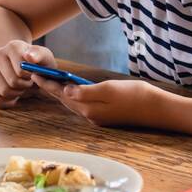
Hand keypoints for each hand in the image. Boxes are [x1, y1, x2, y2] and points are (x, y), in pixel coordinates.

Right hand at [0, 40, 54, 107]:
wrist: (24, 64)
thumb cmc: (37, 63)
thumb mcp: (44, 57)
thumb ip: (40, 55)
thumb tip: (29, 57)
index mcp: (13, 46)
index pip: (21, 70)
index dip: (30, 77)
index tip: (34, 74)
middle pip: (13, 82)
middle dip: (25, 86)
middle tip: (30, 82)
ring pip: (4, 91)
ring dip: (17, 94)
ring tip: (23, 87)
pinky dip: (7, 102)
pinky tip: (15, 96)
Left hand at [36, 77, 163, 127]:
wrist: (157, 109)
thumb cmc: (135, 95)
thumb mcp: (109, 89)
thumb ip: (86, 91)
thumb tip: (66, 91)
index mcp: (89, 108)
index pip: (61, 94)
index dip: (47, 84)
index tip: (34, 74)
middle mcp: (91, 115)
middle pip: (65, 100)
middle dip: (50, 88)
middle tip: (36, 76)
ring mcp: (98, 117)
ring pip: (74, 103)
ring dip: (61, 93)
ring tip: (49, 82)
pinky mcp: (106, 116)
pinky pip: (83, 105)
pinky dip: (74, 96)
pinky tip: (72, 90)